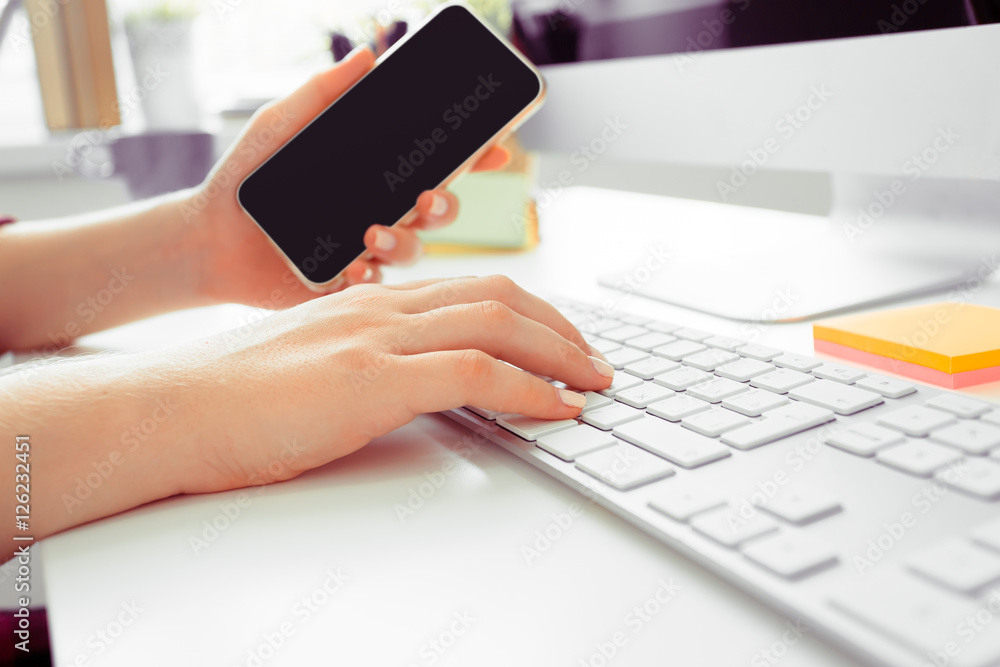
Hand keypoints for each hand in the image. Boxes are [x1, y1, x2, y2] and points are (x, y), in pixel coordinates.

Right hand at [179, 276, 614, 493]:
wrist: (173, 408)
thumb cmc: (236, 395)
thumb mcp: (318, 366)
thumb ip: (370, 364)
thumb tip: (418, 387)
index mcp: (372, 303)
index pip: (472, 290)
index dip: (530, 311)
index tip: (560, 340)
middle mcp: (382, 308)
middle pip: (499, 296)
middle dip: (560, 327)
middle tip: (597, 360)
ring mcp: (377, 338)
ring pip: (498, 324)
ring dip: (562, 353)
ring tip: (597, 382)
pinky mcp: (369, 378)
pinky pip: (475, 372)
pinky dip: (531, 387)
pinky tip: (560, 407)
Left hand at [182, 47, 510, 307]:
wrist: (206, 234)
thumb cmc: (245, 175)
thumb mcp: (281, 123)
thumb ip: (323, 91)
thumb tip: (368, 54)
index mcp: (377, 174)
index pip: (438, 163)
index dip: (474, 157)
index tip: (495, 146)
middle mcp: (381, 212)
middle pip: (438, 210)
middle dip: (447, 204)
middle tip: (431, 195)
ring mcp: (366, 250)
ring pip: (412, 250)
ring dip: (404, 241)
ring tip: (373, 233)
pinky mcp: (345, 286)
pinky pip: (373, 286)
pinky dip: (367, 277)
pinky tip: (352, 267)